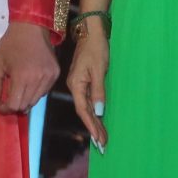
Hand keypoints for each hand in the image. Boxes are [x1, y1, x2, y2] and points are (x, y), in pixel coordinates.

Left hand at [0, 22, 58, 113]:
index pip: (15, 105)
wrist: (31, 27)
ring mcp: (49, 77)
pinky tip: (29, 82)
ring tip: (17, 88)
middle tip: (7, 98)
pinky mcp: (56, 74)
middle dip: (14, 105)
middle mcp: (38, 80)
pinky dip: (34, 92)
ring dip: (24, 99)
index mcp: (22, 77)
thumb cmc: (10, 44)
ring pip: (35, 100)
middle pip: (25, 105)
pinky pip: (44, 92)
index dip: (5, 108)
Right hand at [64, 24, 107, 151]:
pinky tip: (98, 120)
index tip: (99, 140)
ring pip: (85, 108)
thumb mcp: (99, 70)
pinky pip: (87, 101)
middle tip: (102, 145)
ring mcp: (78, 84)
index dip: (91, 126)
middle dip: (93, 129)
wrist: (91, 32)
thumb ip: (98, 91)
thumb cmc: (96, 49)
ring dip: (94, 123)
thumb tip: (99, 112)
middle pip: (83, 112)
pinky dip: (93, 112)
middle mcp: (75, 87)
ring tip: (101, 138)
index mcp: (76, 85)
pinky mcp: (83, 81)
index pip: (84, 111)